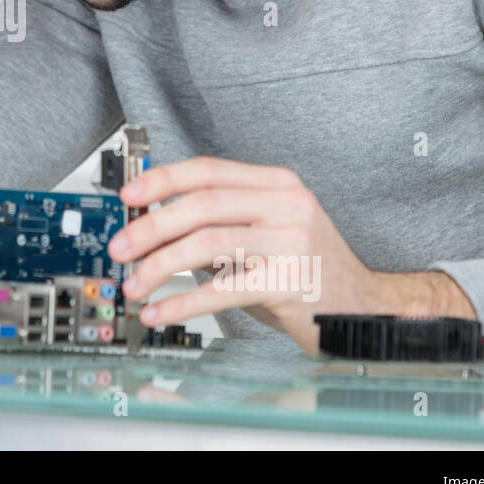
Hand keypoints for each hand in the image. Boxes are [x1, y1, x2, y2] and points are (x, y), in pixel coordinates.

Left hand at [107, 156, 476, 352]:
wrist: (363, 310)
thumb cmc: (307, 272)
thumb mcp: (267, 232)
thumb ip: (222, 220)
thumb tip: (153, 223)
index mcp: (277, 184)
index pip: (209, 171)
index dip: (162, 181)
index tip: (127, 196)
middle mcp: (287, 205)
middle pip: (202, 206)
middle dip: (151, 228)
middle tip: (120, 248)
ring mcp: (292, 242)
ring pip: (208, 244)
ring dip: (160, 266)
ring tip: (135, 285)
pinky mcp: (290, 282)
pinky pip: (223, 290)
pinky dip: (183, 302)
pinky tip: (161, 312)